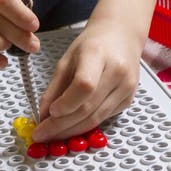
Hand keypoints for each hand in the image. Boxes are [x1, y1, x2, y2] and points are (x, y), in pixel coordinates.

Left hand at [31, 16, 140, 141]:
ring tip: (52, 135)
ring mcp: (126, 87)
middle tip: (42, 134)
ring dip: (72, 131)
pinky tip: (71, 127)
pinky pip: (103, 118)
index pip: (84, 85)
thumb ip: (55, 86)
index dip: (66, 103)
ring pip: (96, 119)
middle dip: (62, 126)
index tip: (49, 113)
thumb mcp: (68, 58)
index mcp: (98, 55)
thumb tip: (43, 114)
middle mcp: (117, 72)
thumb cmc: (93, 44)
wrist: (121, 35)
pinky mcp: (129, 99)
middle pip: (89, 107)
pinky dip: (85, 125)